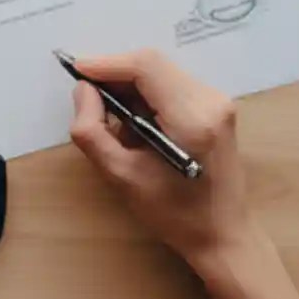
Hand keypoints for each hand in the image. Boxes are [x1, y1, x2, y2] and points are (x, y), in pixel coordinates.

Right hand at [69, 49, 254, 272]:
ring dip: (131, 87)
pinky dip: (147, 96)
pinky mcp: (217, 107)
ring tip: (112, 119)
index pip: (145, 67)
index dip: (106, 64)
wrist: (223, 234)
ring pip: (162, 73)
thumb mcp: (122, 177)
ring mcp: (218, 101)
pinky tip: (136, 124)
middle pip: (153, 65)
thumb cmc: (174, 214)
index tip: (75, 71)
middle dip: (115, 75)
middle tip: (88, 98)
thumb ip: (93, 131)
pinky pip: (172, 86)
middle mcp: (210, 100)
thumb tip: (83, 91)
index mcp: (191, 118)